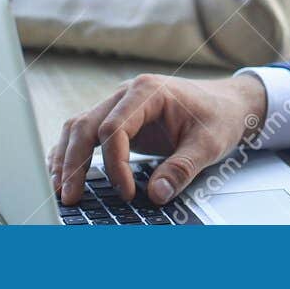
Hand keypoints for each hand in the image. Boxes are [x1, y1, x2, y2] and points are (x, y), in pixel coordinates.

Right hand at [50, 74, 266, 206]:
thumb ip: (182, 169)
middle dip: (74, 162)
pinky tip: (65, 174)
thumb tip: (156, 195)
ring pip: (79, 126)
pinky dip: (72, 152)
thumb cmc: (219, 117)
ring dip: (66, 157)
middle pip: (85, 125)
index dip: (114, 165)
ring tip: (60, 189)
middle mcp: (127, 93)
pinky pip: (87, 131)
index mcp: (148, 91)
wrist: (228, 102)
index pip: (114, 128)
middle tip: (70, 197)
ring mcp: (120, 103)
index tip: (127, 194)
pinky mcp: (119, 118)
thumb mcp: (209, 144)